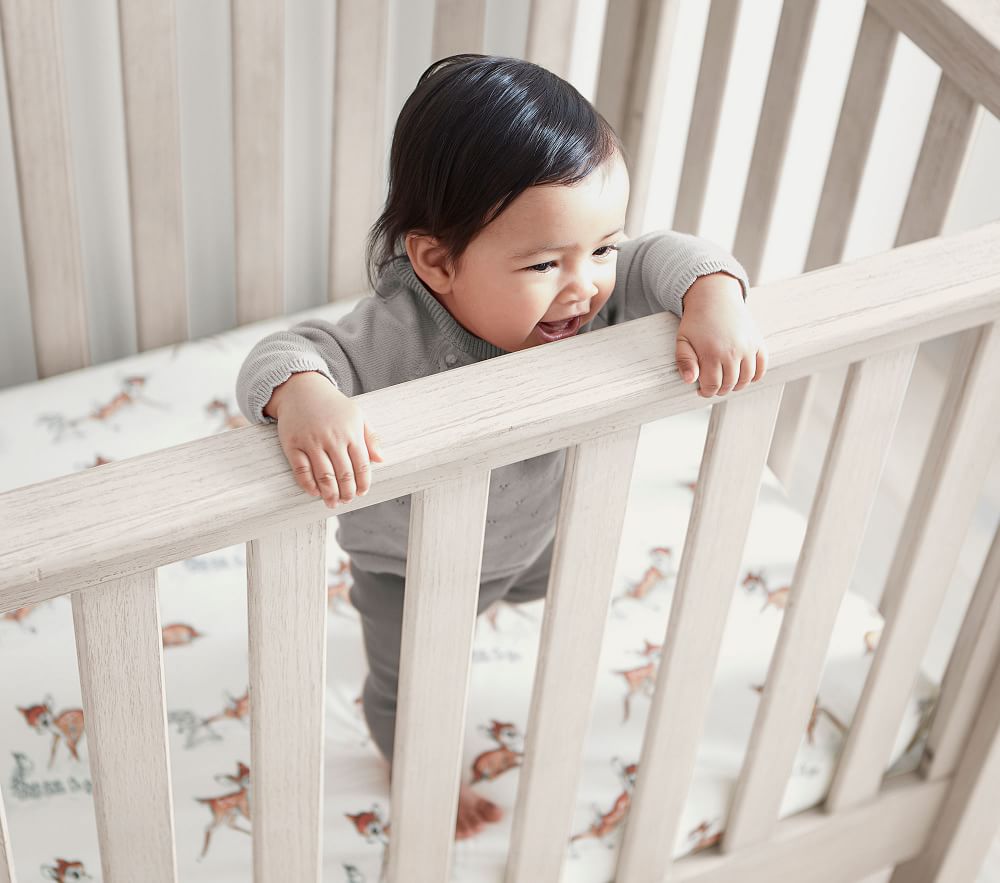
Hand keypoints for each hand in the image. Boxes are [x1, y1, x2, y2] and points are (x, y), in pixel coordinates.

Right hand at [266, 371, 384, 506]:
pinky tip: (315, 492)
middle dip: (347, 493)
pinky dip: (308, 485)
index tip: (362, 492)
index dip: (363, 483)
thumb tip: (381, 460)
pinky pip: (301, 471)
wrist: (302, 390)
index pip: (361, 465)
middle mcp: (332, 439)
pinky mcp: (293, 445)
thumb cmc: (333, 406)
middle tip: (346, 501)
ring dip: (330, 494)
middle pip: (344, 474)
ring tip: (332, 502)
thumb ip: (371, 438)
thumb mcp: (357, 415)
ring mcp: (311, 442)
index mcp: (351, 433)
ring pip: (324, 476)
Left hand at [675, 272, 767, 397]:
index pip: (712, 386)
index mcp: (712, 353)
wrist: (715, 297)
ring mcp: (748, 347)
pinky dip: (755, 376)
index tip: (701, 390)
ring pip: (746, 379)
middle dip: (719, 389)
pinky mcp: (758, 342)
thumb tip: (689, 380)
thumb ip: (684, 362)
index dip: (706, 391)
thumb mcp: (683, 340)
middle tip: (713, 385)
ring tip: (727, 381)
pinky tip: (744, 376)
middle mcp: (732, 351)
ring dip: (736, 385)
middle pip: (729, 384)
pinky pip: (762, 367)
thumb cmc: (697, 321)